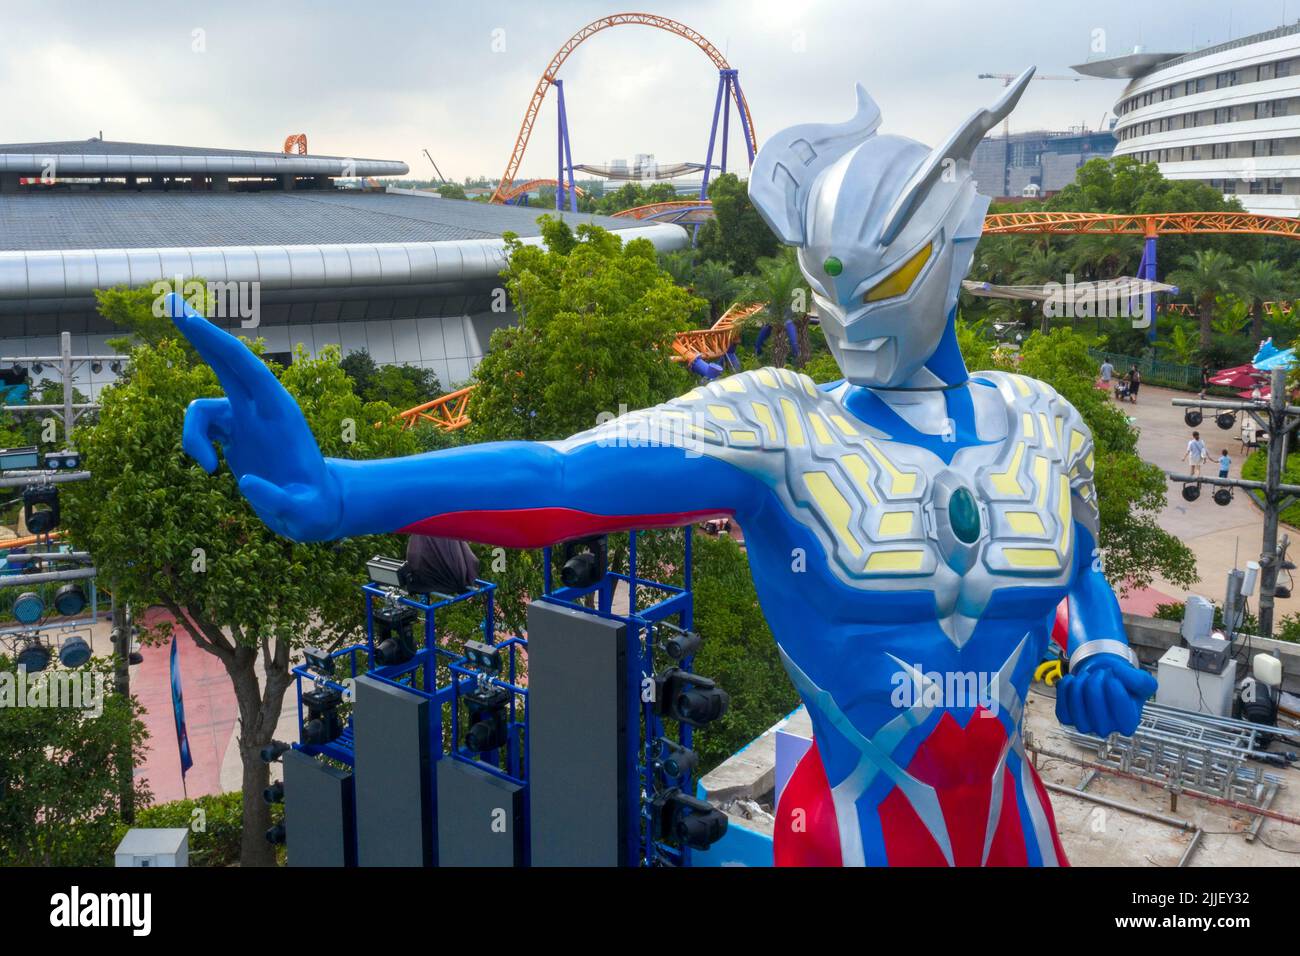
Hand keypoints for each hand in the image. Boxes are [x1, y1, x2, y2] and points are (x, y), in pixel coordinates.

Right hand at [168, 294, 343, 540]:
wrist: (318, 508)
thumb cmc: (314, 508)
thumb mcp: (305, 513)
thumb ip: (280, 502)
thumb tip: (248, 483)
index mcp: (279, 413)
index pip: (244, 367)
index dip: (217, 342)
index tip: (189, 316)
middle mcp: (261, 408)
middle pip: (225, 361)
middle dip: (199, 332)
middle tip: (171, 298)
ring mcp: (247, 419)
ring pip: (201, 407)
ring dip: (191, 435)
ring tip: (209, 468)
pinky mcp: (236, 434)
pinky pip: (201, 427)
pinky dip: (195, 445)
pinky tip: (212, 469)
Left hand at [1054, 653, 1155, 737]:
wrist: (1104, 675)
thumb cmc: (1123, 681)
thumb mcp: (1143, 679)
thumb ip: (1139, 679)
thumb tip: (1117, 672)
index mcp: (1128, 722)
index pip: (1123, 720)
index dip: (1117, 696)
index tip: (1114, 678)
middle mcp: (1108, 728)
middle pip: (1098, 718)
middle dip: (1096, 689)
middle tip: (1100, 673)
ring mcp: (1087, 725)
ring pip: (1078, 716)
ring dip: (1078, 689)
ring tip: (1086, 675)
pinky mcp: (1069, 718)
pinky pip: (1062, 712)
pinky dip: (1064, 691)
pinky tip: (1073, 679)